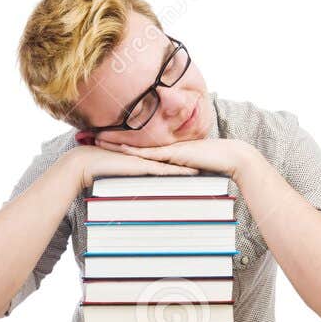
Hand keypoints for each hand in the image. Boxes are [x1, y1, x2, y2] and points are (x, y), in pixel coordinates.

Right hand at [59, 144, 199, 190]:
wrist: (83, 164)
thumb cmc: (93, 170)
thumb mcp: (112, 174)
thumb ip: (123, 178)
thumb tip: (129, 188)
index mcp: (138, 160)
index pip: (161, 162)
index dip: (177, 164)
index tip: (191, 167)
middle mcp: (143, 159)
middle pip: (170, 161)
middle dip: (186, 164)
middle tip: (205, 167)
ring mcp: (142, 161)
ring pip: (170, 165)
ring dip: (186, 168)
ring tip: (203, 170)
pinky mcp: (140, 166)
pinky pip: (162, 169)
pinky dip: (176, 171)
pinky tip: (190, 174)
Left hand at [94, 138, 256, 179]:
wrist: (231, 158)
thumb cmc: (213, 165)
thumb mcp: (187, 171)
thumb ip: (174, 174)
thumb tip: (162, 184)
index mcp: (164, 150)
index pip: (137, 146)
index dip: (118, 143)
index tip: (100, 141)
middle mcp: (163, 147)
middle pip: (131, 142)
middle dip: (110, 139)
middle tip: (89, 137)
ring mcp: (168, 149)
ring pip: (137, 145)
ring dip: (117, 142)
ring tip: (97, 140)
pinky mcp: (174, 154)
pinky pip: (151, 153)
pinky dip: (136, 151)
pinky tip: (122, 149)